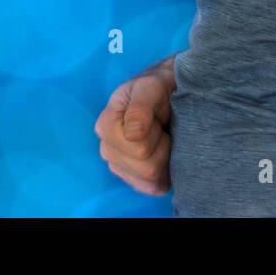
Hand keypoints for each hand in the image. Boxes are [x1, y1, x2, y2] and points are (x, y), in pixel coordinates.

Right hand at [93, 58, 175, 194]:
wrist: (170, 93)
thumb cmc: (158, 87)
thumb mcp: (151, 86)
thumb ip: (140, 106)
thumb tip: (131, 134)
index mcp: (106, 125)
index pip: (137, 145)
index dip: (154, 131)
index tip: (156, 116)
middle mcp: (107, 149)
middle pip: (145, 167)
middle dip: (162, 147)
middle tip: (162, 128)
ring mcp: (119, 167)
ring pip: (150, 180)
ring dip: (165, 159)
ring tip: (163, 138)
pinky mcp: (134, 179)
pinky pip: (153, 188)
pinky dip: (165, 173)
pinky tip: (164, 154)